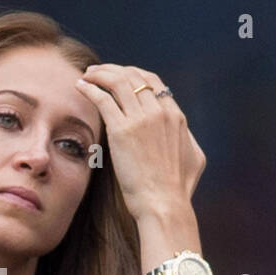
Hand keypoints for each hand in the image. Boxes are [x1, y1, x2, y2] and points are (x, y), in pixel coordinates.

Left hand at [75, 64, 204, 223]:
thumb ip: (187, 138)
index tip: (119, 77)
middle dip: (113, 69)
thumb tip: (183, 132)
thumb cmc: (178, 189)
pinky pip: (101, 98)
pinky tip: (80, 86)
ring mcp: (141, 120)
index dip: (134, 74)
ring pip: (117, 81)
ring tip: (87, 76)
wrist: (165, 205)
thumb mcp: (195, 159)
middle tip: (98, 72)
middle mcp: (160, 113)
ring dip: (99, 74)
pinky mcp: (122, 130)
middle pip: (133, 76)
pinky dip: (89, 87)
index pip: (153, 82)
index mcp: (176, 117)